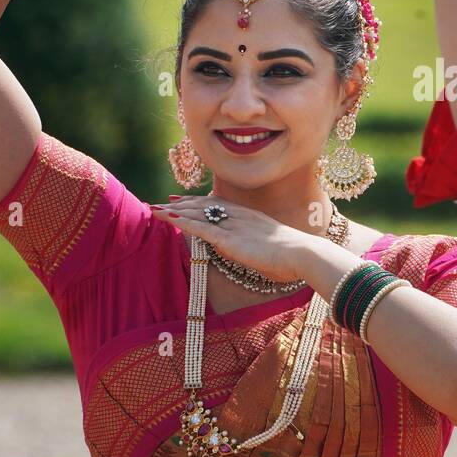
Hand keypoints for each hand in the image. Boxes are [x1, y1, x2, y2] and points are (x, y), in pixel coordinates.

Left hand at [150, 194, 315, 282]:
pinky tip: (167, 219)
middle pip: (203, 205)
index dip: (198, 202)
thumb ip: (258, 244)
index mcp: (250, 216)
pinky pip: (199, 228)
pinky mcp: (228, 238)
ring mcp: (233, 225)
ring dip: (174, 211)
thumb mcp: (274, 246)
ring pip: (197, 213)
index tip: (182, 200)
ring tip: (154, 209)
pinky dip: (181, 222)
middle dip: (181, 204)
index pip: (218, 204)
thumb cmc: (294, 256)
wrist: (302, 254)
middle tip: (162, 203)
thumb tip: (251, 251)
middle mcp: (239, 216)